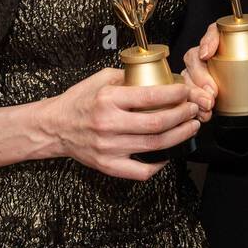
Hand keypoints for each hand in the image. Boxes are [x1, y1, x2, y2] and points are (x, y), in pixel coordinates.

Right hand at [45, 68, 201, 180]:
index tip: (186, 91)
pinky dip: (160, 163)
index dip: (174, 94)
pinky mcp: (108, 166)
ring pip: (155, 146)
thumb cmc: (79, 102)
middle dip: (183, 116)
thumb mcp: (100, 80)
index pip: (149, 97)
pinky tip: (170, 152)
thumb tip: (157, 76)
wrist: (54, 127)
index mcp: (107, 100)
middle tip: (194, 109)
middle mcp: (108, 124)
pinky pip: (141, 170)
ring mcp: (109, 148)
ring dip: (179, 136)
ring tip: (191, 127)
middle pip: (157, 123)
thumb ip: (127, 77)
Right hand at [181, 22, 247, 118]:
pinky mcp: (193, 89)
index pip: (212, 32)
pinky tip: (203, 114)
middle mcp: (206, 54)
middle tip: (212, 92)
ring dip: (195, 94)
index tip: (207, 53)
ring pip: (187, 78)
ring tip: (208, 106)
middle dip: (200, 77)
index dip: (207, 40)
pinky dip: (193, 105)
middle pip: (194, 58)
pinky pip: (186, 95)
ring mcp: (197, 72)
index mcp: (223, 41)